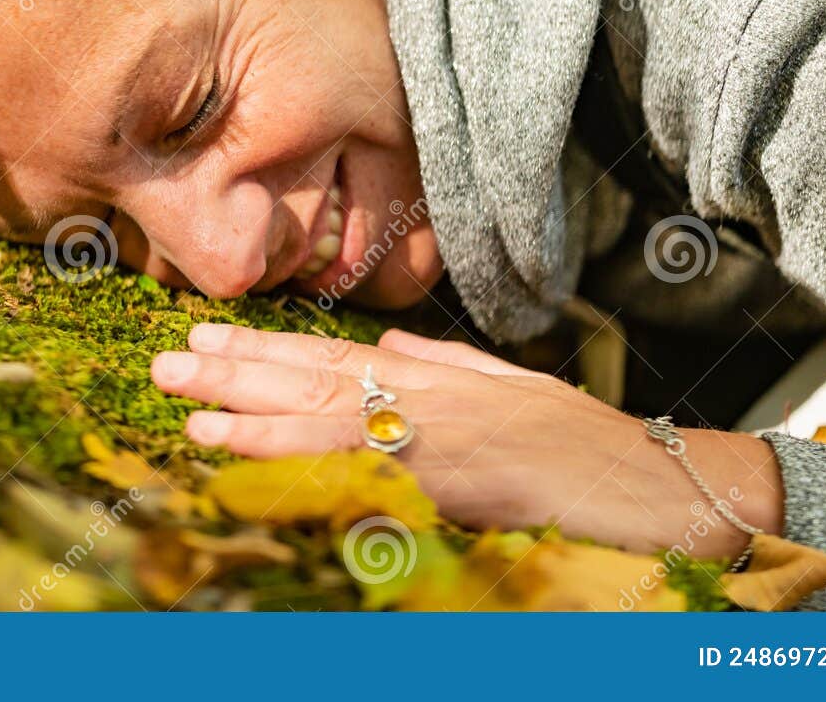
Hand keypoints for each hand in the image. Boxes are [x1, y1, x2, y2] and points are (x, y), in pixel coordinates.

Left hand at [151, 324, 782, 558]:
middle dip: (235, 373)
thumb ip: (443, 364)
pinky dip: (313, 477)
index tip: (201, 338)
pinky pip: (369, 481)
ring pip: (329, 423)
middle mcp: (429, 398)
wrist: (660, 488)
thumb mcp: (512, 389)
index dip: (260, 348)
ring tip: (191, 415)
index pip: (329, 356)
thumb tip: (382, 343)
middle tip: (165, 362)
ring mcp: (439, 440)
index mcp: (435, 376)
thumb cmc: (587, 445)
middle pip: (315, 380)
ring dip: (255, 421)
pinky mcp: (457, 485)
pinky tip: (266, 477)